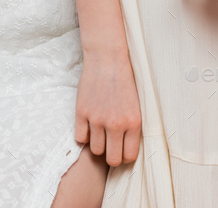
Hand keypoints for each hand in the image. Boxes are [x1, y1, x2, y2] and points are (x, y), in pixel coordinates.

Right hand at [75, 52, 141, 166]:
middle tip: (110, 145)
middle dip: (111, 155)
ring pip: (96, 150)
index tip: (122, 149)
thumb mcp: (136, 105)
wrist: (107, 58)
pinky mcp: (82, 112)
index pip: (129, 156)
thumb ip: (131, 127)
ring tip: (100, 131)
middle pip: (112, 159)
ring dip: (97, 143)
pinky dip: (84, 135)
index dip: (125, 155)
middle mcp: (115, 124)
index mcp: (133, 122)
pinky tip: (88, 125)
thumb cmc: (124, 79)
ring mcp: (97, 119)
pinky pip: (80, 138)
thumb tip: (125, 149)